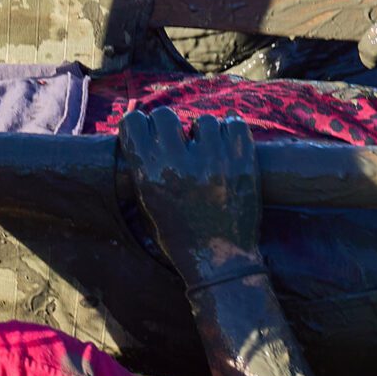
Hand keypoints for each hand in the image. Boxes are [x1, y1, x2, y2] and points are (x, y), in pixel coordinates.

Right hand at [122, 109, 263, 283]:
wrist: (220, 260)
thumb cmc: (180, 234)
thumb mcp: (149, 202)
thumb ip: (145, 166)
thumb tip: (148, 132)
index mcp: (149, 174)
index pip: (134, 122)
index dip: (140, 124)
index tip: (148, 132)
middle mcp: (178, 164)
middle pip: (166, 115)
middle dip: (170, 125)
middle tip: (178, 140)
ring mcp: (213, 161)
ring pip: (204, 120)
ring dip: (204, 133)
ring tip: (207, 151)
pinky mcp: (242, 163)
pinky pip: (235, 125)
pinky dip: (230, 131)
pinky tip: (225, 145)